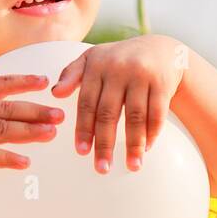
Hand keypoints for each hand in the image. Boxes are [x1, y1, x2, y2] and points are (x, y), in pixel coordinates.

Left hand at [50, 35, 186, 173]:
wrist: (161, 49)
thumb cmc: (119, 59)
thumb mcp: (93, 59)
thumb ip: (72, 74)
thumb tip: (54, 93)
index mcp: (97, 64)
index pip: (86, 101)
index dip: (83, 128)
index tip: (82, 152)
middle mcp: (118, 68)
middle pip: (108, 112)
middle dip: (104, 143)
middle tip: (102, 168)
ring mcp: (141, 75)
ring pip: (135, 116)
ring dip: (133, 144)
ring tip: (132, 166)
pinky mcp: (162, 83)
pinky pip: (156, 113)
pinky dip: (152, 133)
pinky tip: (146, 148)